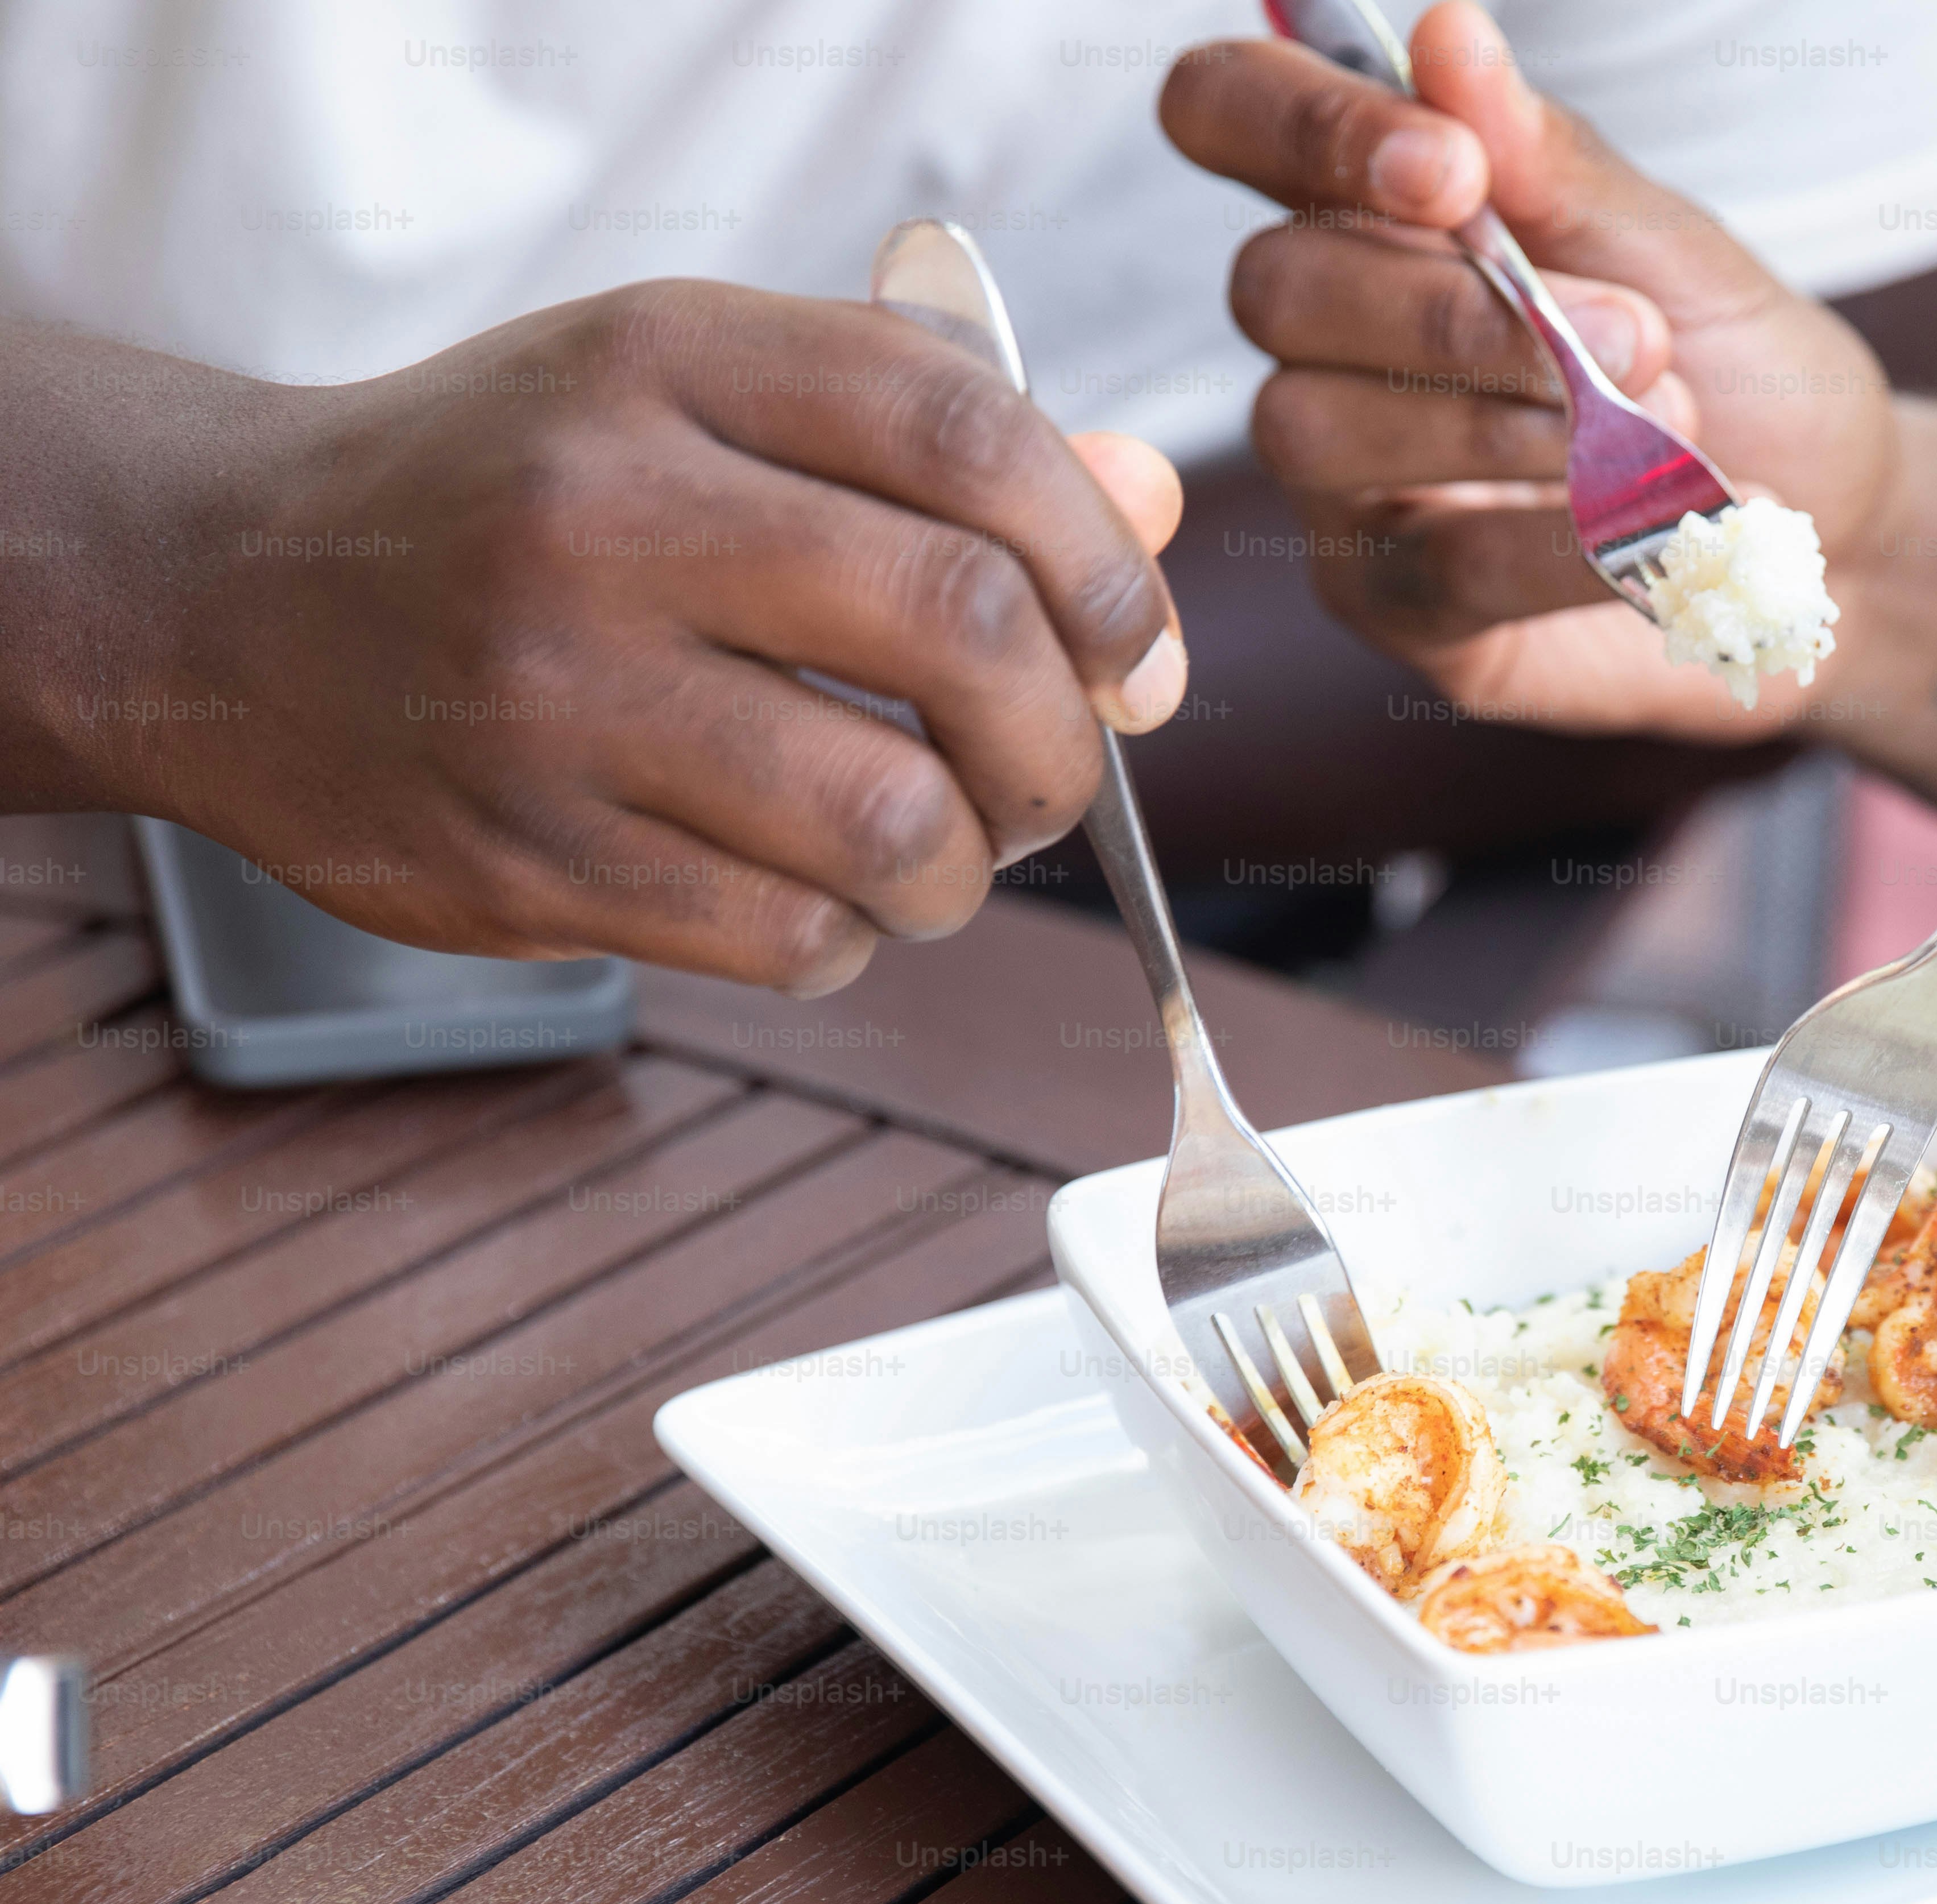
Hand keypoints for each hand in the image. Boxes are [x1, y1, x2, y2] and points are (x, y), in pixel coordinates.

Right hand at [56, 284, 1185, 993]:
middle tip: (1051, 772)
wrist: (221, 597)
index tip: (1133, 648)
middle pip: (964, 632)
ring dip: (965, 866)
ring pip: (892, 822)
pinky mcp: (520, 859)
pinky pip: (789, 942)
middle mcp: (605, 515)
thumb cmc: (517, 489)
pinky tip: (810, 897)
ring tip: (933, 846)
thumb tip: (1147, 515)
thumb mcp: (698, 395)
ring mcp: (551, 697)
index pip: (972, 439)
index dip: (1106, 562)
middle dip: (1064, 738)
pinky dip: (847, 939)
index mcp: (667, 362)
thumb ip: (931, 438)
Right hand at [1161, 0, 1895, 734]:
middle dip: (1449, 308)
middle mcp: (1325, 339)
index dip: (1301, 126)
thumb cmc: (1742, 374)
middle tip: (1633, 334)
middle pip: (1270, 287)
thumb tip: (1446, 32)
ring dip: (1502, 421)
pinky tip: (1654, 526)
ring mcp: (1345, 482)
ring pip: (1319, 426)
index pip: (1228, 113)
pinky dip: (1560, 542)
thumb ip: (1551, 161)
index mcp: (1371, 210)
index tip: (1454, 173)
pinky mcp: (1397, 606)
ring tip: (1662, 424)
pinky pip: (1438, 565)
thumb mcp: (1672, 248)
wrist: (1836, 538)